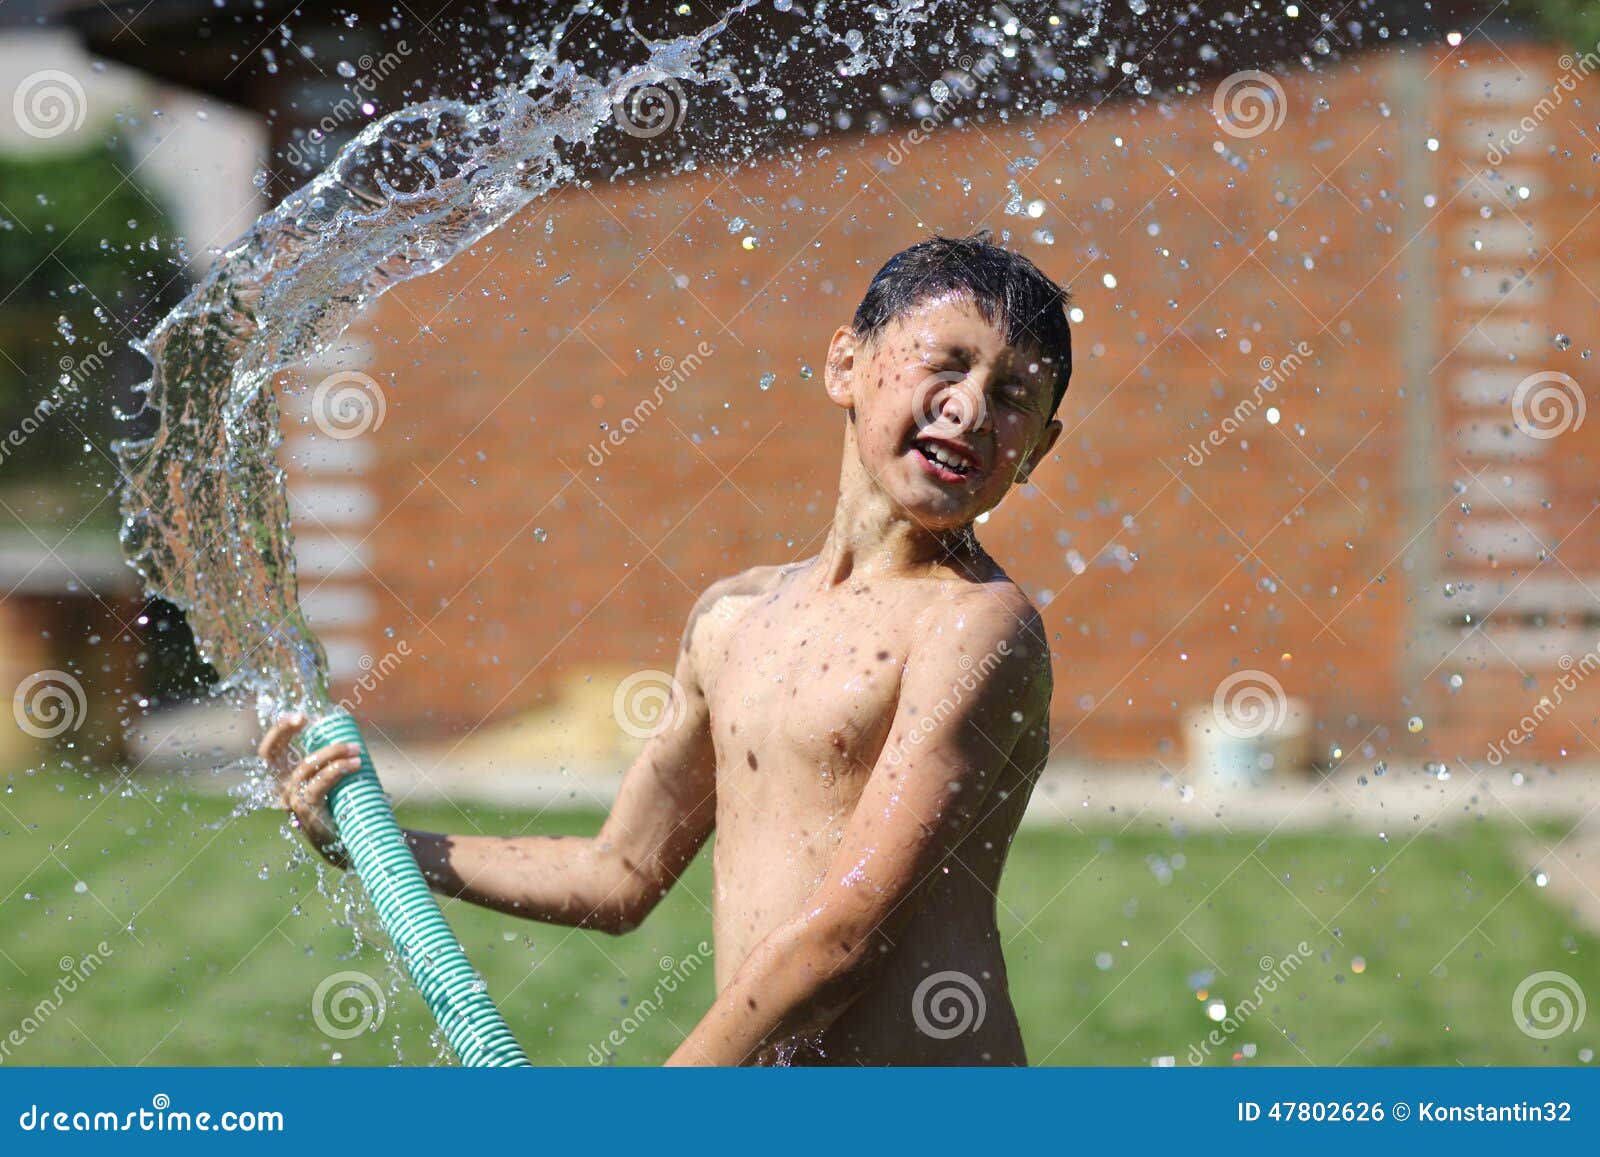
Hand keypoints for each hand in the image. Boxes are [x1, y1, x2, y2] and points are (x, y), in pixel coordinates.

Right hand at [258, 712, 363, 870]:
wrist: (353, 845)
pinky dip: (337, 770)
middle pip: (271, 755)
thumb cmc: (345, 808)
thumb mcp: (334, 781)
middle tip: (307, 718)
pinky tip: (354, 764)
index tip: (299, 715)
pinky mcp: (307, 813)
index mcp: (287, 779)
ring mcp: (292, 803)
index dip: (278, 731)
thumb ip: (333, 762)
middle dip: (282, 731)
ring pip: (305, 767)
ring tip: (356, 749)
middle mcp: (282, 790)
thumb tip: (348, 732)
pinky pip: (319, 785)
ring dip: (332, 753)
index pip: (271, 751)